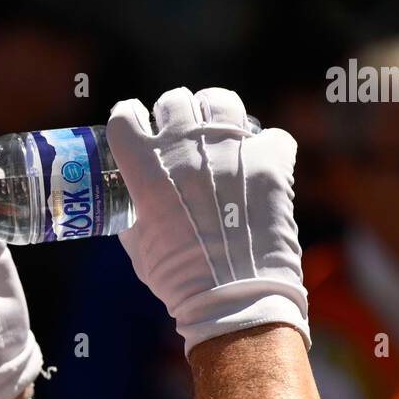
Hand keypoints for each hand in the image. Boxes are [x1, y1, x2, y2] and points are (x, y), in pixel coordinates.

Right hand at [106, 87, 307, 354]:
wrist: (234, 298)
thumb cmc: (179, 279)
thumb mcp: (138, 245)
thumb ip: (134, 213)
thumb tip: (135, 203)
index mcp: (145, 167)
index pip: (125, 116)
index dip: (128, 117)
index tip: (135, 123)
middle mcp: (185, 148)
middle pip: (174, 100)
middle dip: (174, 114)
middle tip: (181, 134)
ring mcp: (230, 149)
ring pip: (221, 101)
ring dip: (217, 114)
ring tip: (221, 134)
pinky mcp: (269, 162)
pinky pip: (273, 136)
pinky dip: (268, 148)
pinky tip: (261, 164)